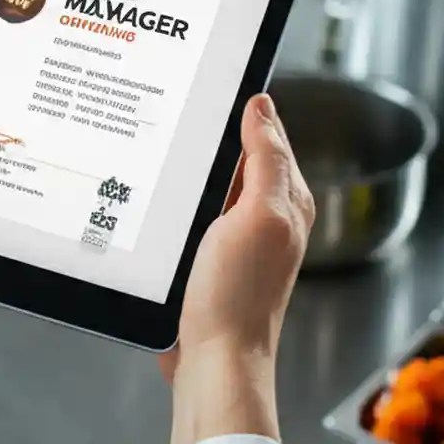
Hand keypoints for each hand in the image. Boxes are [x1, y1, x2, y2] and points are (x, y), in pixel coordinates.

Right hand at [160, 93, 314, 443]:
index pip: (268, 133)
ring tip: (163, 144)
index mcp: (286, 198)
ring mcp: (235, 236)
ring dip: (189, 167)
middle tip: (178, 108)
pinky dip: (177, 198)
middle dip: (211, 134)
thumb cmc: (237, 296)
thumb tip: (261, 107)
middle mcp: (264, 214)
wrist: (212, 359)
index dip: (242, 109)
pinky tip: (157, 194)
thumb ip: (266, 159)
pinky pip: (192, 211)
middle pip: (236, 155)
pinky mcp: (207, 256)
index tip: (210, 84)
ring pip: (210, 182)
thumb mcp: (259, 215)